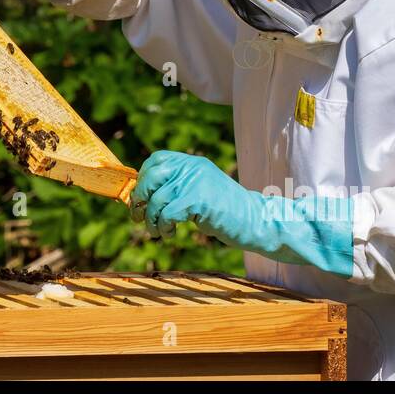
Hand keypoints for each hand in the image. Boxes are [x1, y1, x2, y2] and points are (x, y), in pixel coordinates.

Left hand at [131, 151, 251, 241]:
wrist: (255, 220)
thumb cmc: (224, 210)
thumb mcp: (200, 189)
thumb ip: (178, 185)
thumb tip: (142, 194)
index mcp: (192, 162)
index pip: (156, 160)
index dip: (143, 178)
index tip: (141, 197)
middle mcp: (192, 167)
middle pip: (150, 178)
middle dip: (139, 199)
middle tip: (139, 216)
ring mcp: (195, 182)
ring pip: (156, 200)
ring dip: (151, 220)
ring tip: (157, 231)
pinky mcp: (198, 200)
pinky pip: (167, 214)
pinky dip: (163, 226)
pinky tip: (169, 233)